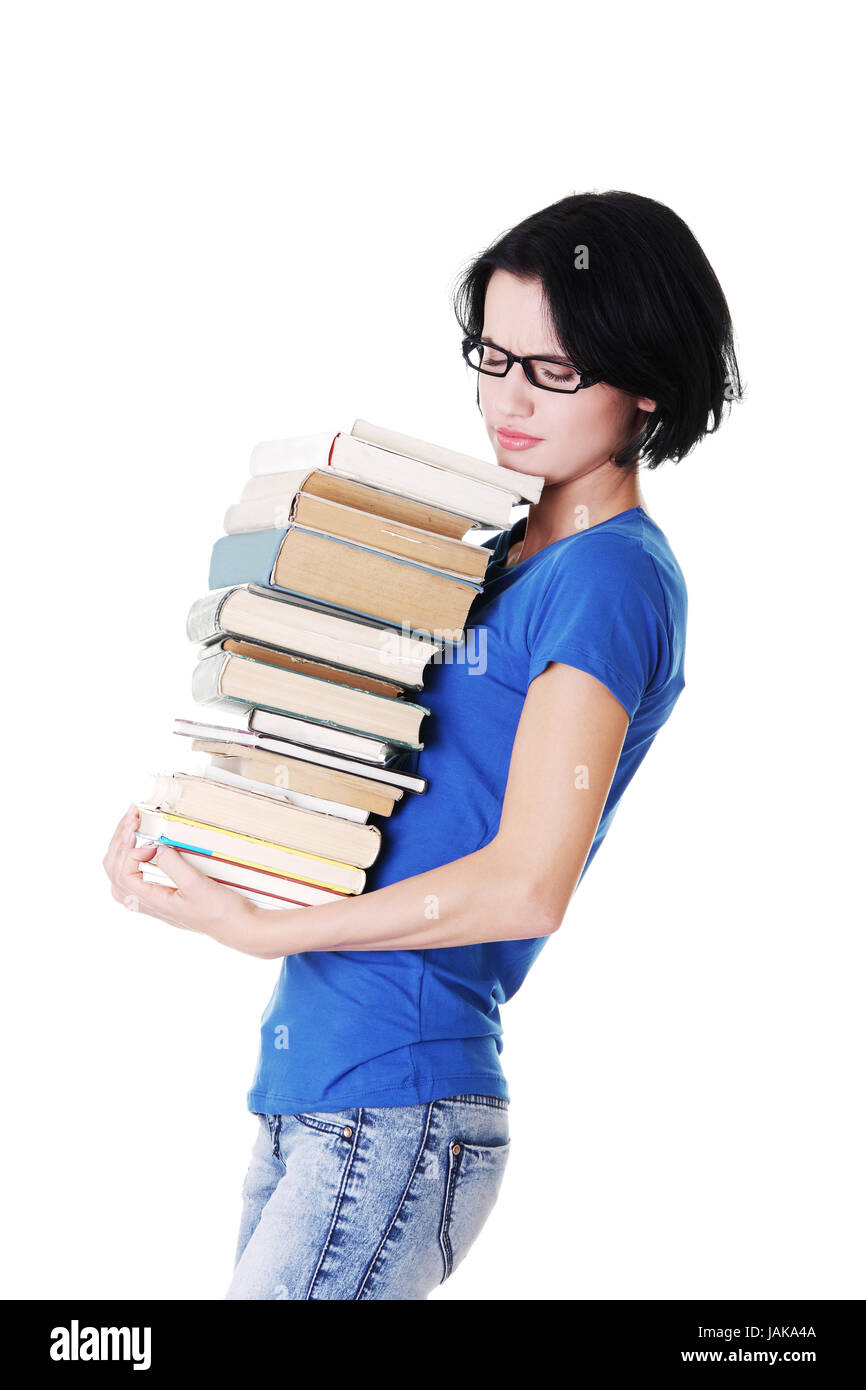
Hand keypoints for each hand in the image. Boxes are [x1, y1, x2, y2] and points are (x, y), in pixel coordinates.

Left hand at [102, 804, 273, 956]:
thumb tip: (156, 847)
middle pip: (114, 870)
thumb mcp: (197, 885)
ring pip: (118, 873)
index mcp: (152, 901)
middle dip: (119, 840)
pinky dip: (128, 857)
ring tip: (131, 825)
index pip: (123, 873)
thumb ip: (173, 865)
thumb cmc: (220, 910)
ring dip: (120, 847)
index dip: (131, 851)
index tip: (151, 841)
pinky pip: (131, 876)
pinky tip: (138, 847)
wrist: (237, 926)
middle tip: (132, 817)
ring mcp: (152, 899)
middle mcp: (147, 902)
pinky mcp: (161, 895)